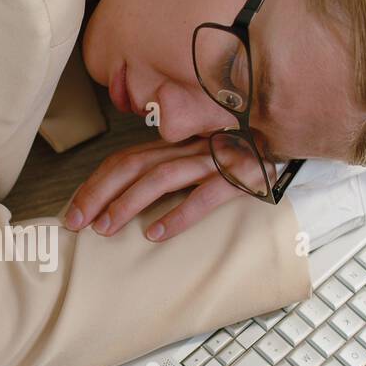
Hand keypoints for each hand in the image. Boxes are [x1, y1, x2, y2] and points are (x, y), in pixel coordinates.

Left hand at [63, 137, 265, 241]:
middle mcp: (189, 149)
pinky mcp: (240, 176)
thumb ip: (170, 167)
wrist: (292, 132)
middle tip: (77, 222)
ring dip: (129, 204)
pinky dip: (178, 215)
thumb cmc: (242, 152)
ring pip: (161, 179)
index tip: (73, 210)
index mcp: (176, 145)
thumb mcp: (201, 155)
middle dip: (99, 194)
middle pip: (133, 167)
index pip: (125, 159)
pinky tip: (156, 233)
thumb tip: (130, 195)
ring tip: (107, 228)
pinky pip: (205, 196)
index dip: (95, 183)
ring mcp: (214, 160)